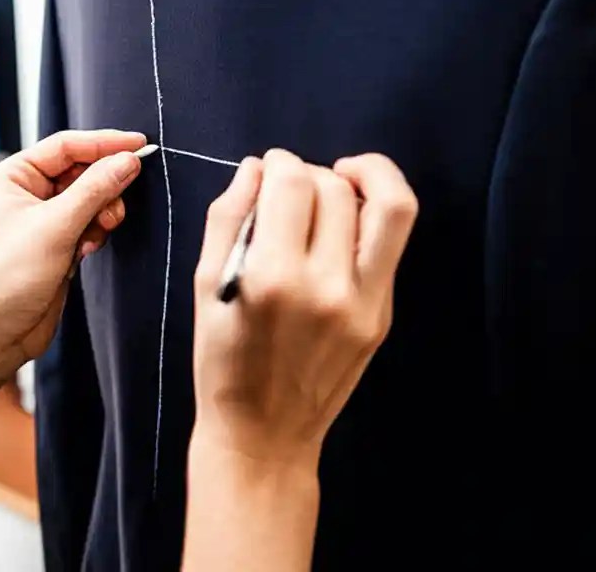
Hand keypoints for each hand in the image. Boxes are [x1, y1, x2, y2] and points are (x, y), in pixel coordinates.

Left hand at [0, 129, 146, 363]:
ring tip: (100, 231)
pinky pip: (90, 223)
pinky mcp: (59, 243)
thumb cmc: (9, 275)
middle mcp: (28, 192)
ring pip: (91, 198)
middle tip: (119, 202)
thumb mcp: (57, 225)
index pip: (67, 146)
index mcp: (15, 176)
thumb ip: (96, 189)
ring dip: (102, 212)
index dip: (104, 143)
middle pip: (82, 171)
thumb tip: (129, 161)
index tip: (139, 145)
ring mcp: (45, 219)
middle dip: (105, 185)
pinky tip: (87, 249)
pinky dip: (96, 231)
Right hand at [191, 150, 417, 469]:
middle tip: (292, 183)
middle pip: (335, 188)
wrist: (263, 435)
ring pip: (389, 206)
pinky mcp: (383, 317)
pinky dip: (372, 217)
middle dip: (311, 171)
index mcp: (271, 279)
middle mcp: (325, 288)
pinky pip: (391, 246)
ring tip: (342, 178)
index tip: (268, 166)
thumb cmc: (222, 362)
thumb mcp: (204, 286)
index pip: (292, 183)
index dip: (279, 162)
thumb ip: (228, 218)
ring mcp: (363, 304)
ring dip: (366, 177)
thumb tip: (256, 167)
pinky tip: (347, 221)